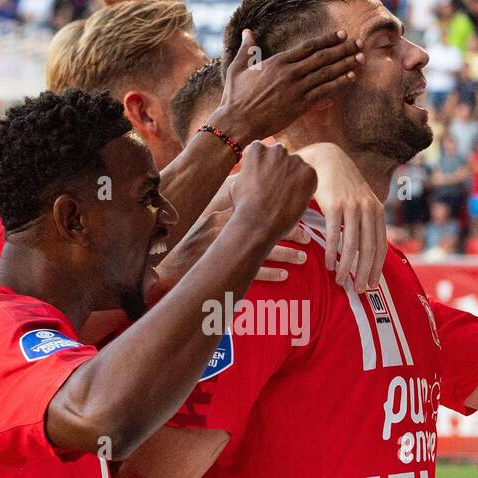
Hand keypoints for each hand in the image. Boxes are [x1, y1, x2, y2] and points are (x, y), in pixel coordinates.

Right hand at [153, 194, 309, 295]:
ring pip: (264, 248)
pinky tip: (285, 275)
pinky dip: (271, 273)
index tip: (296, 210)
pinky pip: (253, 271)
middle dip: (290, 230)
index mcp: (223, 212)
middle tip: (307, 234)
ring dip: (286, 253)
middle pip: (266, 224)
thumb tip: (250, 202)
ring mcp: (225, 248)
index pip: (257, 205)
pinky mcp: (224, 268)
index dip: (279, 207)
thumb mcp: (207, 223)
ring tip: (303, 256)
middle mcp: (226, 226)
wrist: (169, 270)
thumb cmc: (192, 247)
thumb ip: (228, 212)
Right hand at [210, 29, 362, 146]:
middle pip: (322, 57)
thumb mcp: (237, 68)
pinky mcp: (299, 106)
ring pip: (326, 73)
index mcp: (277, 61)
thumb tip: (247, 32)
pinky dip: (338, 84)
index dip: (327, 40)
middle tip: (359, 43)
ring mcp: (296, 89)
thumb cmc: (235, 97)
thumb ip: (246, 49)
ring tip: (361, 58)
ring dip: (346, 64)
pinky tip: (351, 78)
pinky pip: (324, 92)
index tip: (341, 35)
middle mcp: (290, 72)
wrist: (237, 121)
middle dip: (343, 49)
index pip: (308, 47)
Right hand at [231, 142, 318, 236]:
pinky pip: (310, 178)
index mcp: (257, 148)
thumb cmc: (244, 206)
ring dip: (294, 179)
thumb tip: (252, 171)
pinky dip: (306, 189)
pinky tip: (294, 200)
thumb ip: (249, 172)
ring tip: (285, 198)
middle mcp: (277, 149)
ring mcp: (294, 159)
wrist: (258, 222)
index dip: (266, 170)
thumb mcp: (237, 183)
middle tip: (277, 191)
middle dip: (281, 171)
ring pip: (297, 168)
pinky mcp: (309, 172)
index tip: (265, 183)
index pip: (266, 154)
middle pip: (282, 158)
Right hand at [295, 142, 385, 289]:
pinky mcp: (335, 204)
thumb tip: (364, 248)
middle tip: (358, 290)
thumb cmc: (340, 184)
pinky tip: (329, 264)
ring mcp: (352, 206)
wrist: (324, 158)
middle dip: (364, 272)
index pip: (381, 245)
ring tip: (340, 280)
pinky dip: (333, 252)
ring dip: (347, 266)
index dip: (377, 268)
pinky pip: (335, 235)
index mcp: (377, 210)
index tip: (371, 285)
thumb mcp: (359, 201)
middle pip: (369, 249)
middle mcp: (368, 208)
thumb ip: (364, 221)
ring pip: (353, 245)